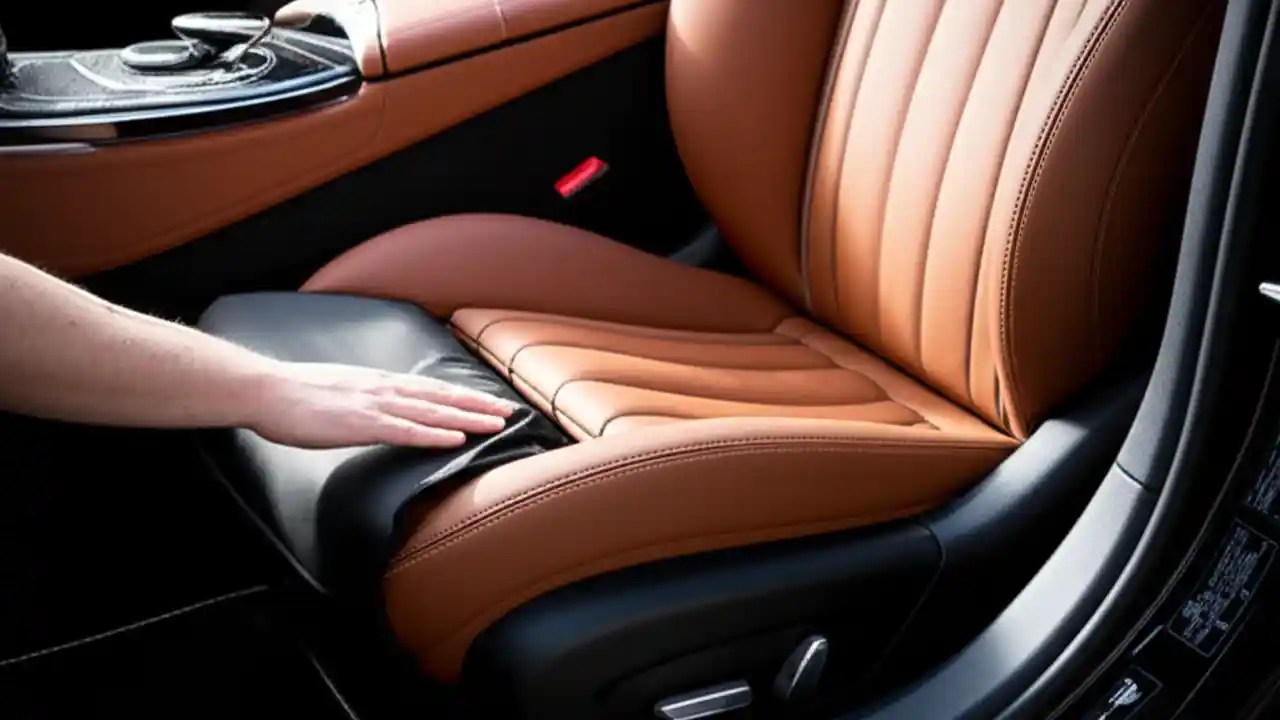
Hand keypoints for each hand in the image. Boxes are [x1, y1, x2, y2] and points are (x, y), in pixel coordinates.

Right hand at [248, 361, 518, 448]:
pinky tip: (455, 439)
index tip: (488, 401)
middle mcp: (384, 388)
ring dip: (466, 418)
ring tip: (495, 424)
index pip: (430, 388)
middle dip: (477, 405)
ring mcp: (375, 405)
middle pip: (440, 397)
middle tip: (508, 413)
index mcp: (379, 382)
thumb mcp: (341, 391)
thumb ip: (365, 399)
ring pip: (432, 412)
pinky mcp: (361, 424)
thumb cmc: (296, 395)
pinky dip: (434, 435)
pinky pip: (405, 431)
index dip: (462, 395)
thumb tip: (380, 408)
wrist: (266, 390)